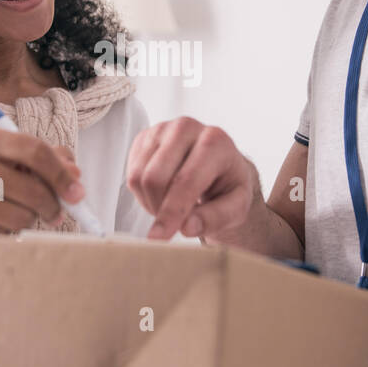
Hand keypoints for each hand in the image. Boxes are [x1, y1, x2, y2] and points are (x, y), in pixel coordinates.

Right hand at [0, 128, 84, 234]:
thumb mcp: (13, 160)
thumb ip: (48, 160)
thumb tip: (75, 174)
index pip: (36, 151)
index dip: (62, 174)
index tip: (78, 193)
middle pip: (33, 189)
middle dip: (53, 206)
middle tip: (57, 214)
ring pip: (22, 216)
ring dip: (30, 220)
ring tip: (19, 214)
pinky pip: (4, 235)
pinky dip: (10, 234)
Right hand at [125, 117, 256, 240]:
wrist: (219, 166)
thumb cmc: (228, 187)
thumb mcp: (236, 208)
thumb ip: (216, 218)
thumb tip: (187, 227)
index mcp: (215, 141)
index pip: (185, 181)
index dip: (171, 212)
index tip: (160, 238)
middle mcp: (186, 128)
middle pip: (155, 178)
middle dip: (159, 209)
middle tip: (173, 223)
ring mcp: (162, 129)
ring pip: (139, 177)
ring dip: (150, 202)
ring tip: (171, 206)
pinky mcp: (144, 137)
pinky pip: (131, 173)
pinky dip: (142, 193)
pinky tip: (161, 193)